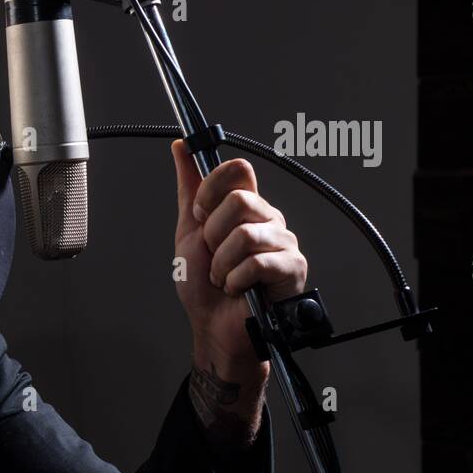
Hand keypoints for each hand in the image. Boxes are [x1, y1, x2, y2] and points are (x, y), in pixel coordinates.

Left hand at [171, 139, 307, 373]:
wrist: (213, 326)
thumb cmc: (202, 284)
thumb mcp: (188, 231)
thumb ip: (189, 189)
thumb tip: (180, 146)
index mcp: (247, 207)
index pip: (238, 170)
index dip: (211, 190)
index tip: (200, 216)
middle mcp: (269, 218)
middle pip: (240, 200)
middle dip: (213, 235)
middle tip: (214, 255)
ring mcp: (283, 242)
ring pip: (246, 234)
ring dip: (221, 263)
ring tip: (224, 277)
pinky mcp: (292, 267)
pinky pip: (257, 262)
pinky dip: (235, 280)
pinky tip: (237, 289)